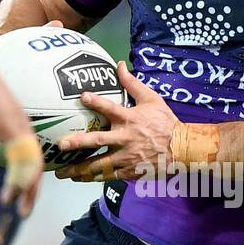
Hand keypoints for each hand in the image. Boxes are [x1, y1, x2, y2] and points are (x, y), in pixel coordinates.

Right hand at [0, 49, 42, 215]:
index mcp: (13, 121)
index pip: (27, 155)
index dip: (25, 175)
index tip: (19, 193)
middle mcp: (21, 124)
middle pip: (36, 164)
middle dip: (32, 190)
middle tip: (24, 210)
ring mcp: (18, 125)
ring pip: (32, 165)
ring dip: (27, 190)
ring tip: (20, 209)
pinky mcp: (10, 126)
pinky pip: (21, 158)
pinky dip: (20, 178)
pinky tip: (14, 194)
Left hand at [55, 62, 177, 181]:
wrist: (181, 149)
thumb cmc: (165, 122)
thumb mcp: (152, 99)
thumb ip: (132, 84)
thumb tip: (119, 65)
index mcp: (130, 119)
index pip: (111, 108)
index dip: (96, 102)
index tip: (82, 96)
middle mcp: (125, 138)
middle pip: (98, 141)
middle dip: (79, 143)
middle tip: (62, 145)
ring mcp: (126, 157)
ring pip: (99, 164)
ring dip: (79, 169)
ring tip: (63, 172)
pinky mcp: (129, 171)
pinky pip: (108, 176)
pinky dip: (93, 178)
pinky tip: (79, 179)